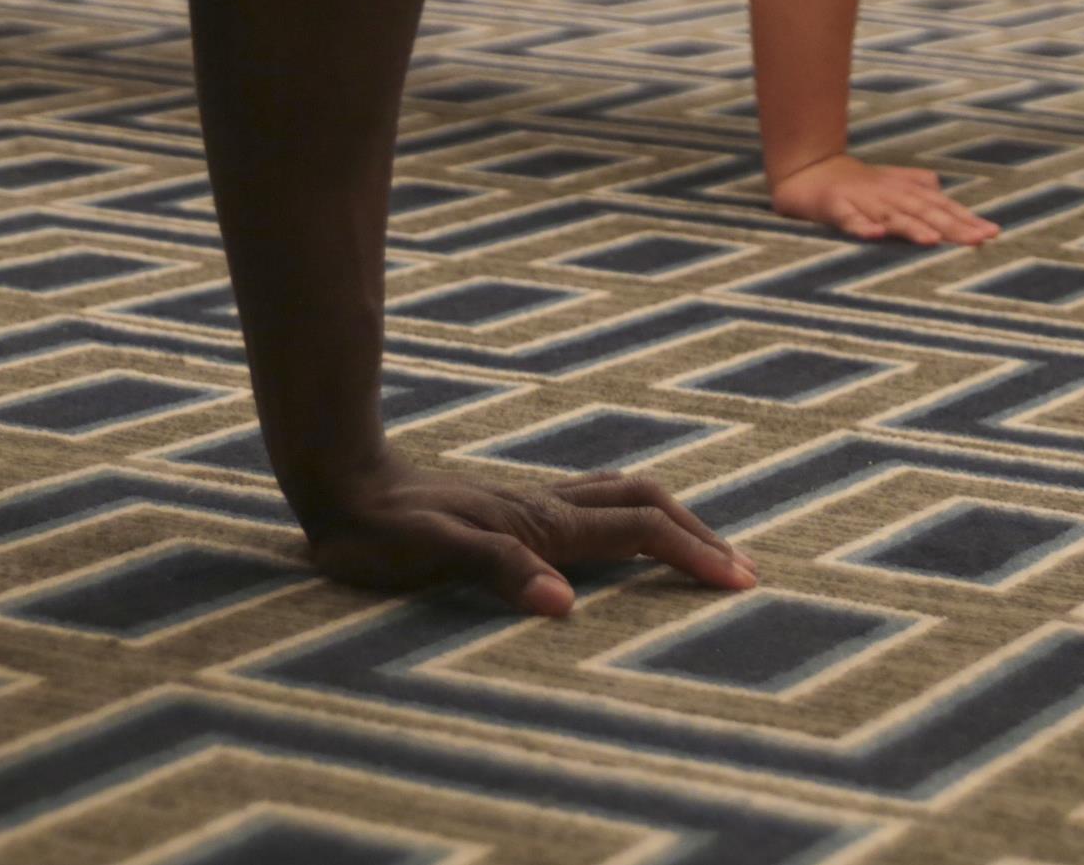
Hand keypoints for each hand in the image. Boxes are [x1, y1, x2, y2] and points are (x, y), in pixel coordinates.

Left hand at [306, 460, 756, 617]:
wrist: (341, 478)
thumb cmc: (380, 529)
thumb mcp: (432, 555)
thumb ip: (500, 572)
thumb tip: (564, 605)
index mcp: (541, 524)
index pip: (639, 533)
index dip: (692, 555)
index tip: (742, 581)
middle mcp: (547, 506)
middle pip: (647, 505)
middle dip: (699, 535)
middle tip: (742, 569)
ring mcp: (532, 501)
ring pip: (624, 497)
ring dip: (673, 519)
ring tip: (703, 547)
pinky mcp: (513, 506)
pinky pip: (595, 503)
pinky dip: (634, 516)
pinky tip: (624, 532)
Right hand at [768, 152, 998, 244]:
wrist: (808, 169)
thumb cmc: (855, 182)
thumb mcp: (891, 184)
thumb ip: (918, 185)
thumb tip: (945, 189)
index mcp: (904, 191)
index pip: (941, 206)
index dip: (967, 219)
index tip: (993, 233)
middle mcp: (889, 194)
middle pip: (925, 211)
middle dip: (953, 225)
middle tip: (979, 239)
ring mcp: (862, 200)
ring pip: (891, 215)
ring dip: (913, 228)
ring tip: (934, 241)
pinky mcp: (834, 207)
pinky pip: (849, 219)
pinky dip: (861, 226)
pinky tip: (874, 235)